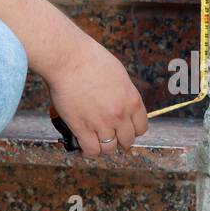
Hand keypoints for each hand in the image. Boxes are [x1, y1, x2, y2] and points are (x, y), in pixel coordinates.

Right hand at [47, 32, 147, 155]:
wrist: (68, 59)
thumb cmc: (89, 59)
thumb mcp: (118, 74)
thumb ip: (123, 93)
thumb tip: (120, 103)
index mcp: (132, 100)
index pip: (141, 128)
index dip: (131, 130)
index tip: (123, 128)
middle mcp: (120, 115)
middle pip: (127, 141)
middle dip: (118, 139)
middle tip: (108, 134)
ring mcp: (102, 123)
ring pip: (109, 149)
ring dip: (103, 147)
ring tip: (94, 141)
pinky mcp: (82, 127)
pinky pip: (90, 150)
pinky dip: (88, 152)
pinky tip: (83, 147)